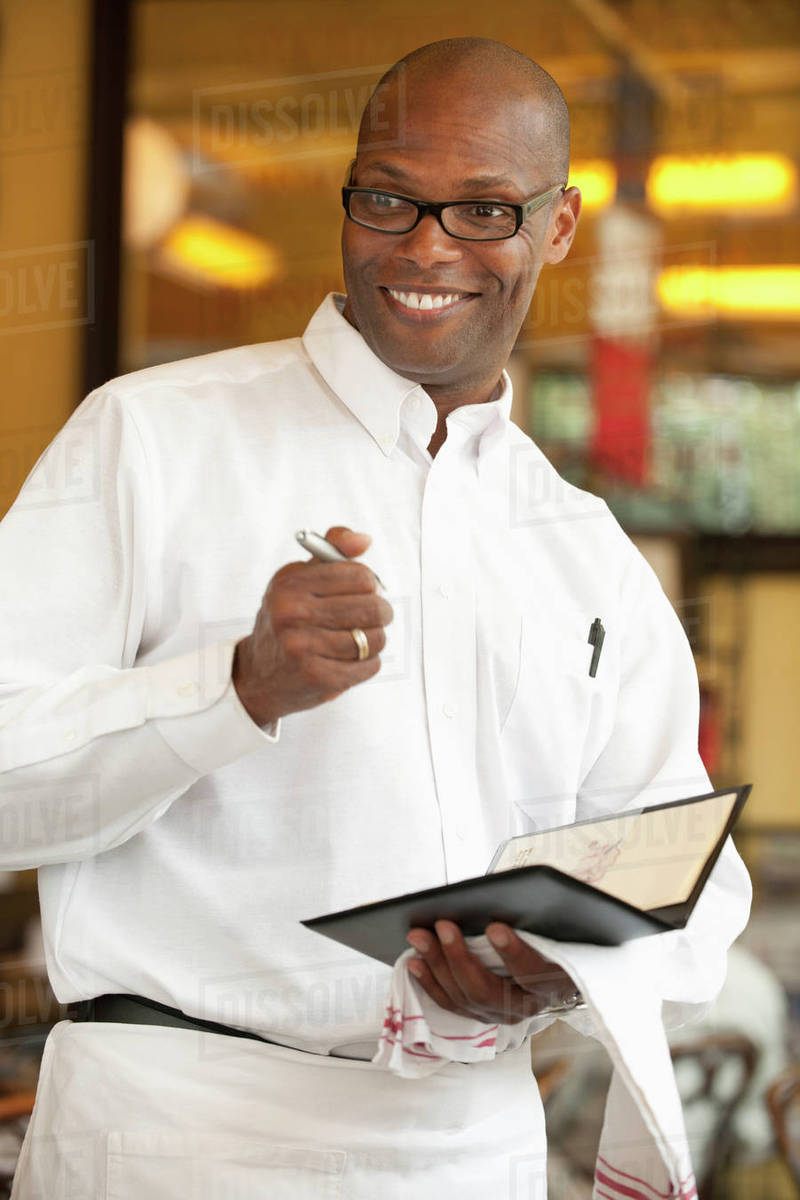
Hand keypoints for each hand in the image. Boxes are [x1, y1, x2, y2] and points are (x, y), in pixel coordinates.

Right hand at [232, 526, 392, 725]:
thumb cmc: (286, 620)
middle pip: (373, 607)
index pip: (360, 575)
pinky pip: (369, 665)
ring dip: (374, 640)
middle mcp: (292, 614)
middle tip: (372, 617)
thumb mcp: (298, 579)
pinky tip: (349, 661)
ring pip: (374, 638)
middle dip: (380, 612)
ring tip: (358, 640)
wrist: (258, 675)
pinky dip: (367, 664)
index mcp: (290, 584)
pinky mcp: (317, 677)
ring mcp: (303, 647)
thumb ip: (331, 551)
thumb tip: (364, 539)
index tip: (364, 591)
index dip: (370, 584)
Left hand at [406, 920, 577, 1024]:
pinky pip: (450, 1003)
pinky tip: (414, 961)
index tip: (494, 927)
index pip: (532, 972)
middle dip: (459, 957)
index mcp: (553, 983)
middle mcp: (526, 1006)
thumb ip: (537, 920)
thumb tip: (506, 900)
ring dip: (437, 965)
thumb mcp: (556, 929)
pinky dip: (430, 982)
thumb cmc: (554, 940)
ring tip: (418, 936)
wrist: (557, 974)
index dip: (513, 952)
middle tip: (442, 924)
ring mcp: (499, 1015)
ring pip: (463, 998)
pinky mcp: (480, 1016)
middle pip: (486, 990)